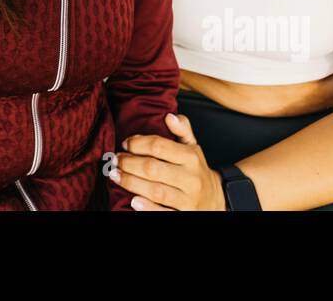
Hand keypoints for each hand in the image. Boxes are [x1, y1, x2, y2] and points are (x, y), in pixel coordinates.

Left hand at [111, 113, 225, 209]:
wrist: (216, 200)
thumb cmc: (197, 171)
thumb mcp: (193, 147)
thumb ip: (183, 129)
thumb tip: (169, 116)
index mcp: (191, 157)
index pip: (159, 146)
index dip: (138, 143)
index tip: (125, 144)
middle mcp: (191, 178)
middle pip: (153, 168)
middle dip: (129, 163)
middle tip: (115, 160)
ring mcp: (188, 199)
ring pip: (156, 190)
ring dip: (131, 183)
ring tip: (115, 176)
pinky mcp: (185, 215)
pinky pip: (163, 213)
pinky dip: (147, 208)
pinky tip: (133, 201)